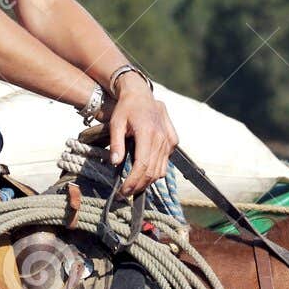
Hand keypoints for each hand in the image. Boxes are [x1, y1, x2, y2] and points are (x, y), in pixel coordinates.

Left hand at [104, 73, 177, 195]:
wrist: (141, 94)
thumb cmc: (126, 109)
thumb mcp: (116, 123)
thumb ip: (116, 143)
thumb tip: (115, 163)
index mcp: (148, 133)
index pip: (142, 165)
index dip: (133, 181)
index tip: (123, 191)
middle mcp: (161, 138)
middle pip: (152, 171)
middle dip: (138, 186)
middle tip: (126, 193)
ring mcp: (169, 140)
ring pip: (161, 170)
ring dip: (147, 182)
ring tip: (134, 186)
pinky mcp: (173, 141)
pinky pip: (166, 162)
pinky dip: (156, 171)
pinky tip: (145, 172)